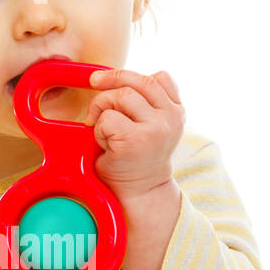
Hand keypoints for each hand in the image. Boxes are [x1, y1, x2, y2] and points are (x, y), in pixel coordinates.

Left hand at [84, 68, 185, 200]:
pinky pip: (108, 118)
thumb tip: (112, 77)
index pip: (160, 78)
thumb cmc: (136, 158)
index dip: (133, 76)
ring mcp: (155, 129)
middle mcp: (171, 118)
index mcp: (176, 112)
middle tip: (93, 85)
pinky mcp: (135, 141)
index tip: (113, 81)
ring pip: (121, 96)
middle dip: (110, 80)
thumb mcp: (150, 125)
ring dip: (103, 108)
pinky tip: (106, 144)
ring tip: (103, 128)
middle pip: (137, 82)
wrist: (139, 193)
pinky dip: (99, 129)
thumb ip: (145, 102)